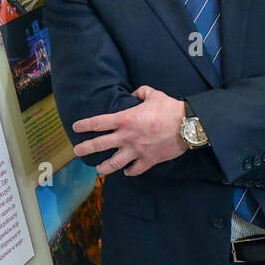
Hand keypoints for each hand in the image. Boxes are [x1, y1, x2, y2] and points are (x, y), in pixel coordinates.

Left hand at [72, 86, 187, 175]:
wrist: (188, 125)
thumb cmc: (169, 108)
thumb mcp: (153, 94)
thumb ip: (140, 92)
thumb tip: (135, 94)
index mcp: (125, 119)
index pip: (98, 122)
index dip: (84, 125)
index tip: (76, 127)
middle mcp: (127, 137)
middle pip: (99, 145)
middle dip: (85, 148)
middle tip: (76, 151)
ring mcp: (136, 151)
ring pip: (114, 163)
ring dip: (104, 167)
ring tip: (98, 169)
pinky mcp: (148, 160)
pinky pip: (135, 169)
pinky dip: (129, 172)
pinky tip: (126, 172)